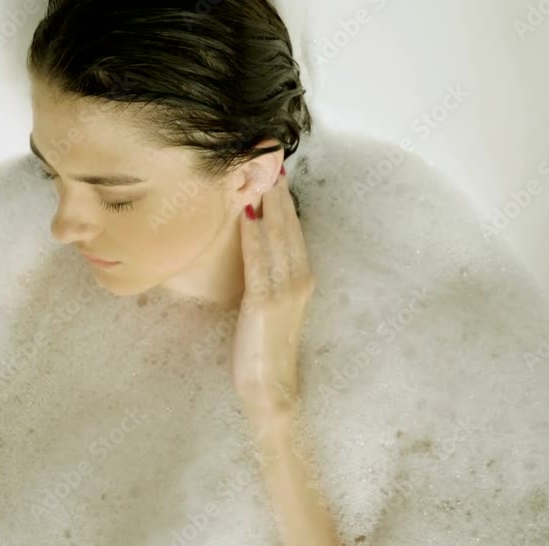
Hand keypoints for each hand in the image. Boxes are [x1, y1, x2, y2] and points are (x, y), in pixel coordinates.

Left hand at [231, 167, 315, 418]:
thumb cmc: (262, 351)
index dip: (282, 197)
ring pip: (276, 233)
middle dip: (276, 188)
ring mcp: (285, 288)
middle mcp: (299, 277)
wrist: (271, 391)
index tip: (270, 167)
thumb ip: (262, 279)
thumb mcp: (266, 307)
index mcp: (301, 277)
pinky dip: (253, 232)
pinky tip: (246, 210)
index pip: (291, 228)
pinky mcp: (265, 301)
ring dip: (266, 200)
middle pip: (287, 223)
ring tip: (256, 168)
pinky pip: (258, 258)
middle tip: (264, 152)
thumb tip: (248, 252)